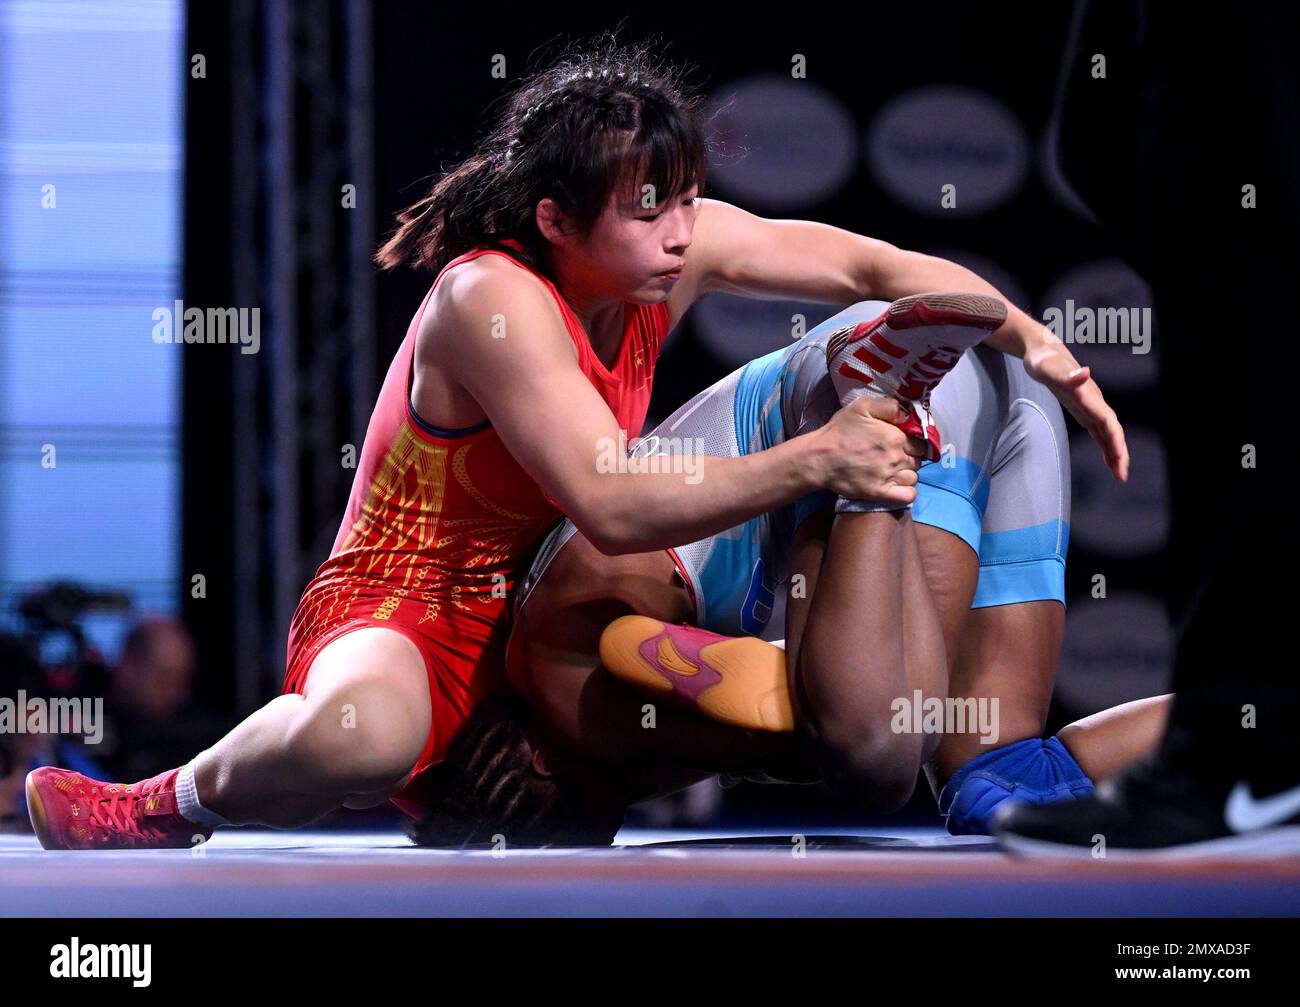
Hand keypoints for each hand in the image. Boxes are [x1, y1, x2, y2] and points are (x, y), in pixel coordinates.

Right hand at [814, 396, 927, 503]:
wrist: (820, 458)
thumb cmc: (839, 431)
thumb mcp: (862, 407)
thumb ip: (889, 406)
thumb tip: (908, 414)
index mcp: (895, 436)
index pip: (920, 441)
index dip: (912, 441)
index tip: (901, 441)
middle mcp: (897, 457)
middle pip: (918, 459)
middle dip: (910, 456)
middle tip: (894, 455)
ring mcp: (890, 477)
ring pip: (914, 476)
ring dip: (907, 472)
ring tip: (892, 470)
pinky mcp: (881, 493)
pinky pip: (908, 495)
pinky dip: (907, 491)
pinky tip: (897, 485)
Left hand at [1023, 339, 1128, 481]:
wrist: (1043, 349)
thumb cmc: (1043, 359)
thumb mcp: (1048, 367)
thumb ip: (1067, 374)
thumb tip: (1086, 372)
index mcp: (1088, 394)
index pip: (1106, 420)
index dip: (1114, 438)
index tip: (1119, 456)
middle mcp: (1093, 401)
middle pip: (1112, 430)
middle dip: (1119, 452)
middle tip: (1122, 476)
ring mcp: (1090, 406)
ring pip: (1108, 433)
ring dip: (1115, 454)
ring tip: (1120, 475)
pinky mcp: (1083, 409)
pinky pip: (1098, 431)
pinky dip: (1105, 446)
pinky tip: (1109, 461)